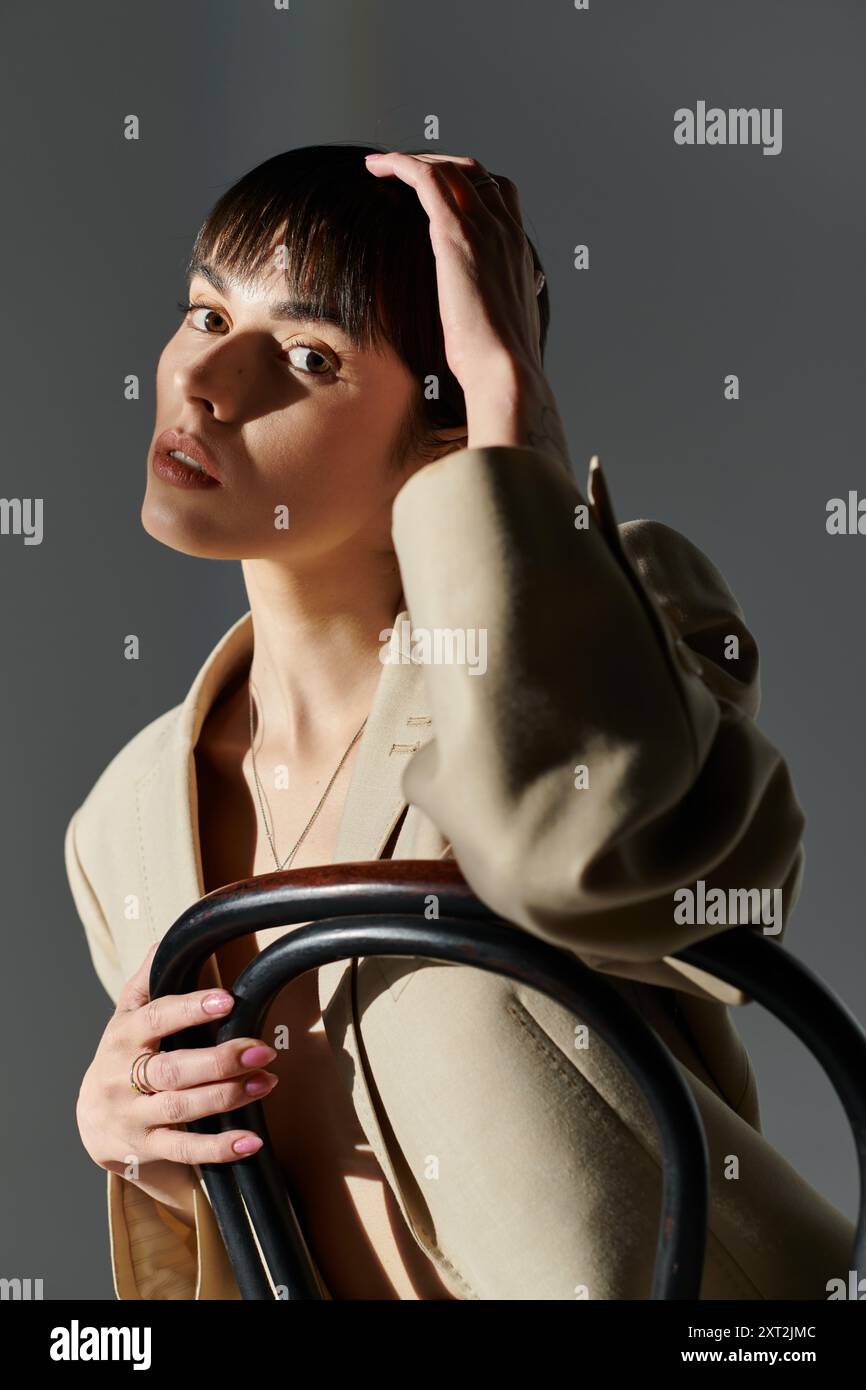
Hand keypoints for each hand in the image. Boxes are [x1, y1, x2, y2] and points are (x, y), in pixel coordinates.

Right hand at [76, 943, 279, 1217]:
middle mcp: (123, 1078)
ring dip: (228, 1097)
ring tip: (266, 1082)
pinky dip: (219, 1147)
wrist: (92, 1121)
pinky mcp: (146, 1149)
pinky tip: (251, 1140)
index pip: (155, 1018)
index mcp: (123, 1036)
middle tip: (262, 1050)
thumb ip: (146, 981)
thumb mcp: (125, 1016)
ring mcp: (134, 1116)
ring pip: (181, 1108)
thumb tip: (164, 942)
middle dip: (220, 1061)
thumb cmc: (122, 1056)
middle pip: (172, 1069)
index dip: (190, 1009)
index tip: (227, 1000)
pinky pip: (184, 1151)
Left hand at [364, 150, 570, 467]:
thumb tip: (487, 325)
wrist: (507, 371)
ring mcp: (484, 229)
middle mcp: (505, 231)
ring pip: (450, 170)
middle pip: (475, 173)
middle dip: (442, 166)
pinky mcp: (456, 235)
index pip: (499, 196)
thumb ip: (495, 314)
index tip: (442, 194)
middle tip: (409, 175)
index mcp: (519, 252)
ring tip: (386, 167)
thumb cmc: (501, 366)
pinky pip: (427, 179)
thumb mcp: (502, 331)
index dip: (469, 186)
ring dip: (416, 161)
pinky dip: (401, 164)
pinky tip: (376, 166)